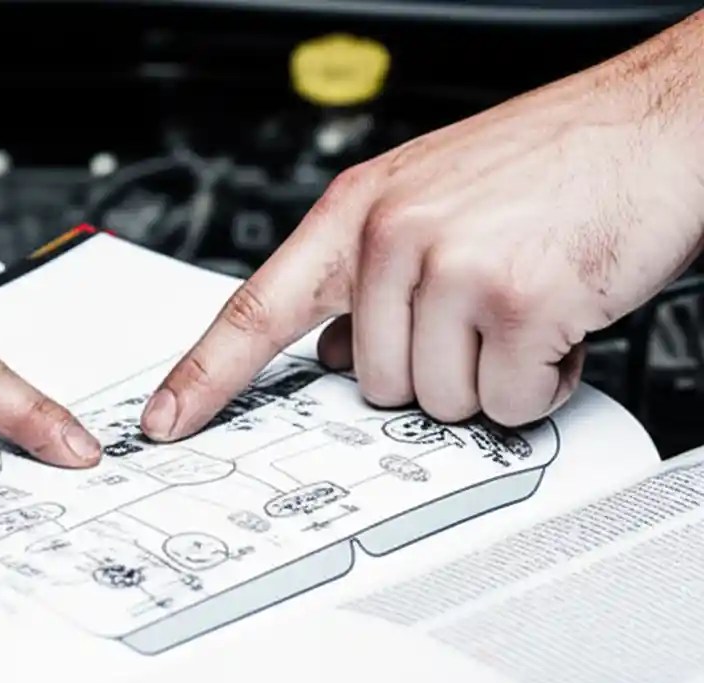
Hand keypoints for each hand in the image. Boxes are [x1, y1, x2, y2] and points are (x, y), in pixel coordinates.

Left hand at [142, 24, 703, 440]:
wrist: (656, 125)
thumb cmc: (553, 162)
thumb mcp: (430, 199)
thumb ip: (372, 276)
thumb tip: (336, 354)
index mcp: (358, 211)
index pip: (257, 306)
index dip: (204, 375)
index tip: (166, 420)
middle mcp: (392, 236)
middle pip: (371, 383)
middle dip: (434, 369)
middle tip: (485, 314)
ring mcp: (451, 267)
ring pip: (438, 401)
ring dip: (492, 376)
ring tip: (527, 306)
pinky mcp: (516, 302)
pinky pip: (507, 403)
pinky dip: (543, 382)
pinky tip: (561, 321)